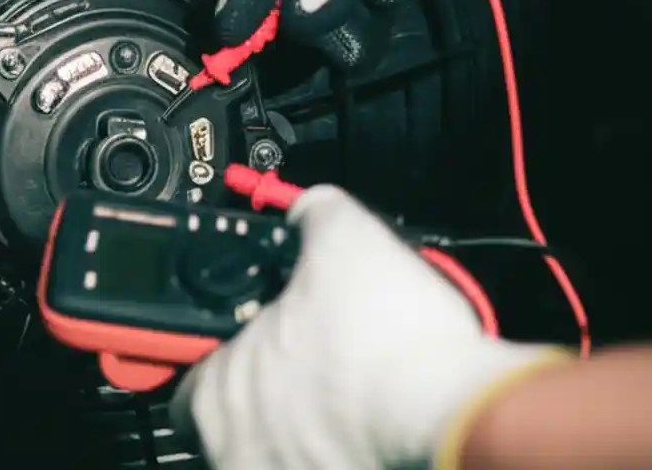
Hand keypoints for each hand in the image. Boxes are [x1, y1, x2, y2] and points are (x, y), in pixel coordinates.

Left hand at [169, 185, 567, 469]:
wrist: (455, 418)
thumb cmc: (389, 345)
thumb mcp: (346, 238)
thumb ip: (314, 216)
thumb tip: (310, 207)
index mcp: (214, 392)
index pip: (196, 373)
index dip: (234, 347)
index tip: (269, 338)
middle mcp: (234, 451)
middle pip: (241, 416)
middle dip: (279, 390)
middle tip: (325, 365)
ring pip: (282, 450)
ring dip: (310, 426)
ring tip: (357, 398)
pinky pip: (325, 464)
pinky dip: (345, 452)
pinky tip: (375, 433)